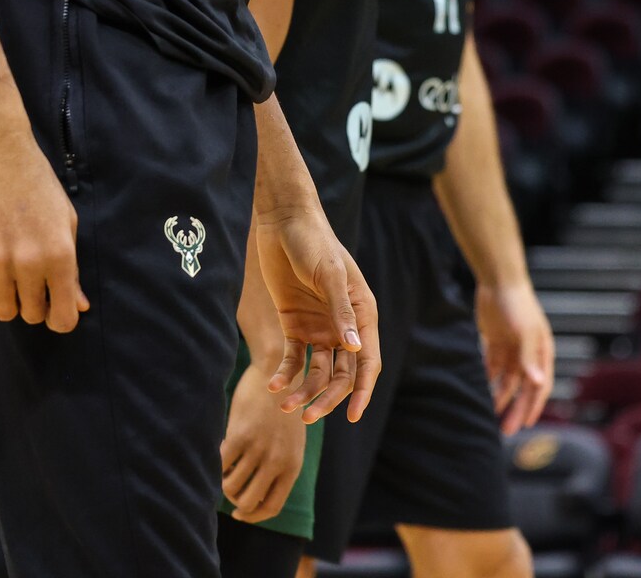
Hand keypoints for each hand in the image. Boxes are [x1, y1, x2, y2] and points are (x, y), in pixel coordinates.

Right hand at [0, 106, 89, 333]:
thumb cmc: (38, 184)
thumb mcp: (66, 221)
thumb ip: (72, 268)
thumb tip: (81, 306)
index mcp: (61, 252)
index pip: (64, 317)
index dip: (62, 318)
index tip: (57, 309)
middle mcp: (30, 261)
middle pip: (32, 316)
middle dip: (36, 305)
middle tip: (33, 280)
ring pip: (3, 311)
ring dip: (9, 299)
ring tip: (11, 273)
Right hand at [221, 359, 307, 523]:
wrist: (277, 369)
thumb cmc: (281, 406)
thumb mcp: (290, 440)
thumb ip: (278, 467)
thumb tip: (252, 500)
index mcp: (292, 465)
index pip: (270, 508)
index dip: (252, 516)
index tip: (239, 513)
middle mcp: (277, 461)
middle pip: (248, 502)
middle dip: (235, 500)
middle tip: (228, 486)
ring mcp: (259, 449)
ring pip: (230, 487)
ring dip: (222, 482)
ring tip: (224, 467)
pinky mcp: (241, 435)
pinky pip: (220, 465)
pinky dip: (215, 465)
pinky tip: (219, 452)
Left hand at [254, 202, 380, 423]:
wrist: (283, 222)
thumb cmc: (313, 242)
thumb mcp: (328, 274)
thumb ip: (341, 310)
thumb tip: (356, 349)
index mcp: (362, 312)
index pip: (367, 360)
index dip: (362, 390)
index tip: (352, 416)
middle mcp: (343, 324)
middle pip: (341, 373)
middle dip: (327, 398)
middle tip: (308, 417)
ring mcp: (319, 325)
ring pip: (317, 371)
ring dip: (304, 391)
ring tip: (284, 405)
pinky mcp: (295, 324)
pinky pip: (293, 358)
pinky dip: (285, 374)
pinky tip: (273, 384)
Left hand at [475, 280, 554, 435]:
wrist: (498, 280)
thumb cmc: (517, 305)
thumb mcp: (526, 332)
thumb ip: (530, 359)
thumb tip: (538, 384)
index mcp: (541, 352)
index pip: (539, 386)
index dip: (533, 406)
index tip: (526, 425)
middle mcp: (527, 353)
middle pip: (522, 387)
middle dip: (515, 408)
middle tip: (506, 430)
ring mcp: (511, 348)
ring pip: (506, 380)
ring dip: (500, 396)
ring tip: (489, 414)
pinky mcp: (495, 342)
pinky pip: (492, 367)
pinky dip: (487, 380)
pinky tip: (479, 392)